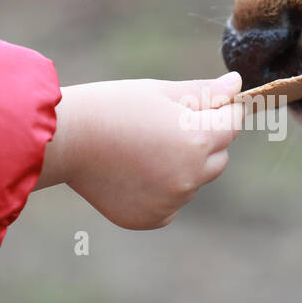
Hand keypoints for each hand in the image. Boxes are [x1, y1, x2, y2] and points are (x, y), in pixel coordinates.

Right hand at [37, 73, 243, 228]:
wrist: (64, 140)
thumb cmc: (111, 107)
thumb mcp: (160, 92)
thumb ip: (204, 92)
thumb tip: (237, 84)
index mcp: (197, 139)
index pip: (233, 124)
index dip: (223, 112)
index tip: (208, 106)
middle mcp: (189, 176)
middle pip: (219, 157)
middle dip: (204, 141)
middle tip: (166, 126)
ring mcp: (171, 201)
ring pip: (194, 182)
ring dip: (182, 167)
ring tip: (142, 149)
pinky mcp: (150, 218)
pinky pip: (172, 204)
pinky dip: (162, 191)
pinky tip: (133, 173)